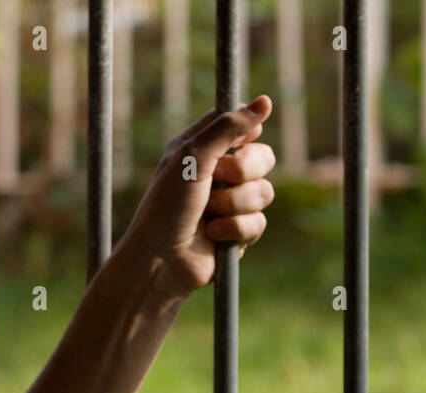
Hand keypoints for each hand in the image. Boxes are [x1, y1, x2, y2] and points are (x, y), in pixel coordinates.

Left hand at [117, 95, 275, 296]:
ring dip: (235, 204)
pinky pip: (259, 222)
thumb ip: (228, 127)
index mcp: (202, 147)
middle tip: (218, 179)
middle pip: (264, 156)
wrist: (161, 259)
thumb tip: (264, 101)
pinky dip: (234, 229)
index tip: (239, 140)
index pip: (240, 124)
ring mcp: (231, 202)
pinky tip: (213, 236)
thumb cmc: (167, 206)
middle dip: (244, 170)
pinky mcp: (239, 231)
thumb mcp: (192, 156)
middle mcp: (219, 172)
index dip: (245, 132)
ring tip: (208, 215)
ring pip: (264, 192)